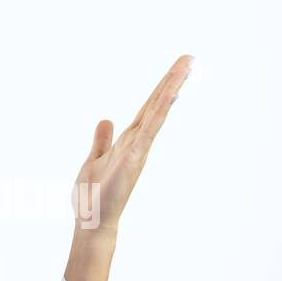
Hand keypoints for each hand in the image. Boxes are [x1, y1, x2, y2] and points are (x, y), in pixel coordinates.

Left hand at [72, 54, 191, 232]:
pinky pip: (149, 130)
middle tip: (189, 58)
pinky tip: (170, 95)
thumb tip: (107, 120)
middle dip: (172, 80)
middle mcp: (138, 142)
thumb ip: (102, 139)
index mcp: (129, 140)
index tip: (175, 68)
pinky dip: (160, 112)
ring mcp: (139, 149)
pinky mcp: (134, 158)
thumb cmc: (94, 196)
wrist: (92, 222)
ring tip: (186, 66)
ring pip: (157, 112)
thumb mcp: (95, 158)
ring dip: (171, 88)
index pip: (147, 108)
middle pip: (156, 104)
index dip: (160, 88)